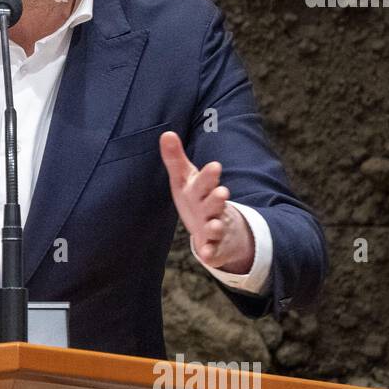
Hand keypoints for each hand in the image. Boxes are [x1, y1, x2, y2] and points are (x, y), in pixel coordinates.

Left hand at [159, 130, 253, 273]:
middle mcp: (212, 208)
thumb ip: (175, 159)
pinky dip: (212, 253)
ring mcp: (216, 227)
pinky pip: (214, 251)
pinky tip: (208, 256)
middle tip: (221, 192)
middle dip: (217, 198)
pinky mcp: (216, 247)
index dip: (209, 176)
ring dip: (215, 225)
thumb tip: (166, 133)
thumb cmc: (198, 198)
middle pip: (214, 202)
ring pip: (217, 226)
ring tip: (213, 225)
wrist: (223, 228)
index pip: (205, 181)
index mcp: (203, 190)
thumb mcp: (186, 179)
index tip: (214, 166)